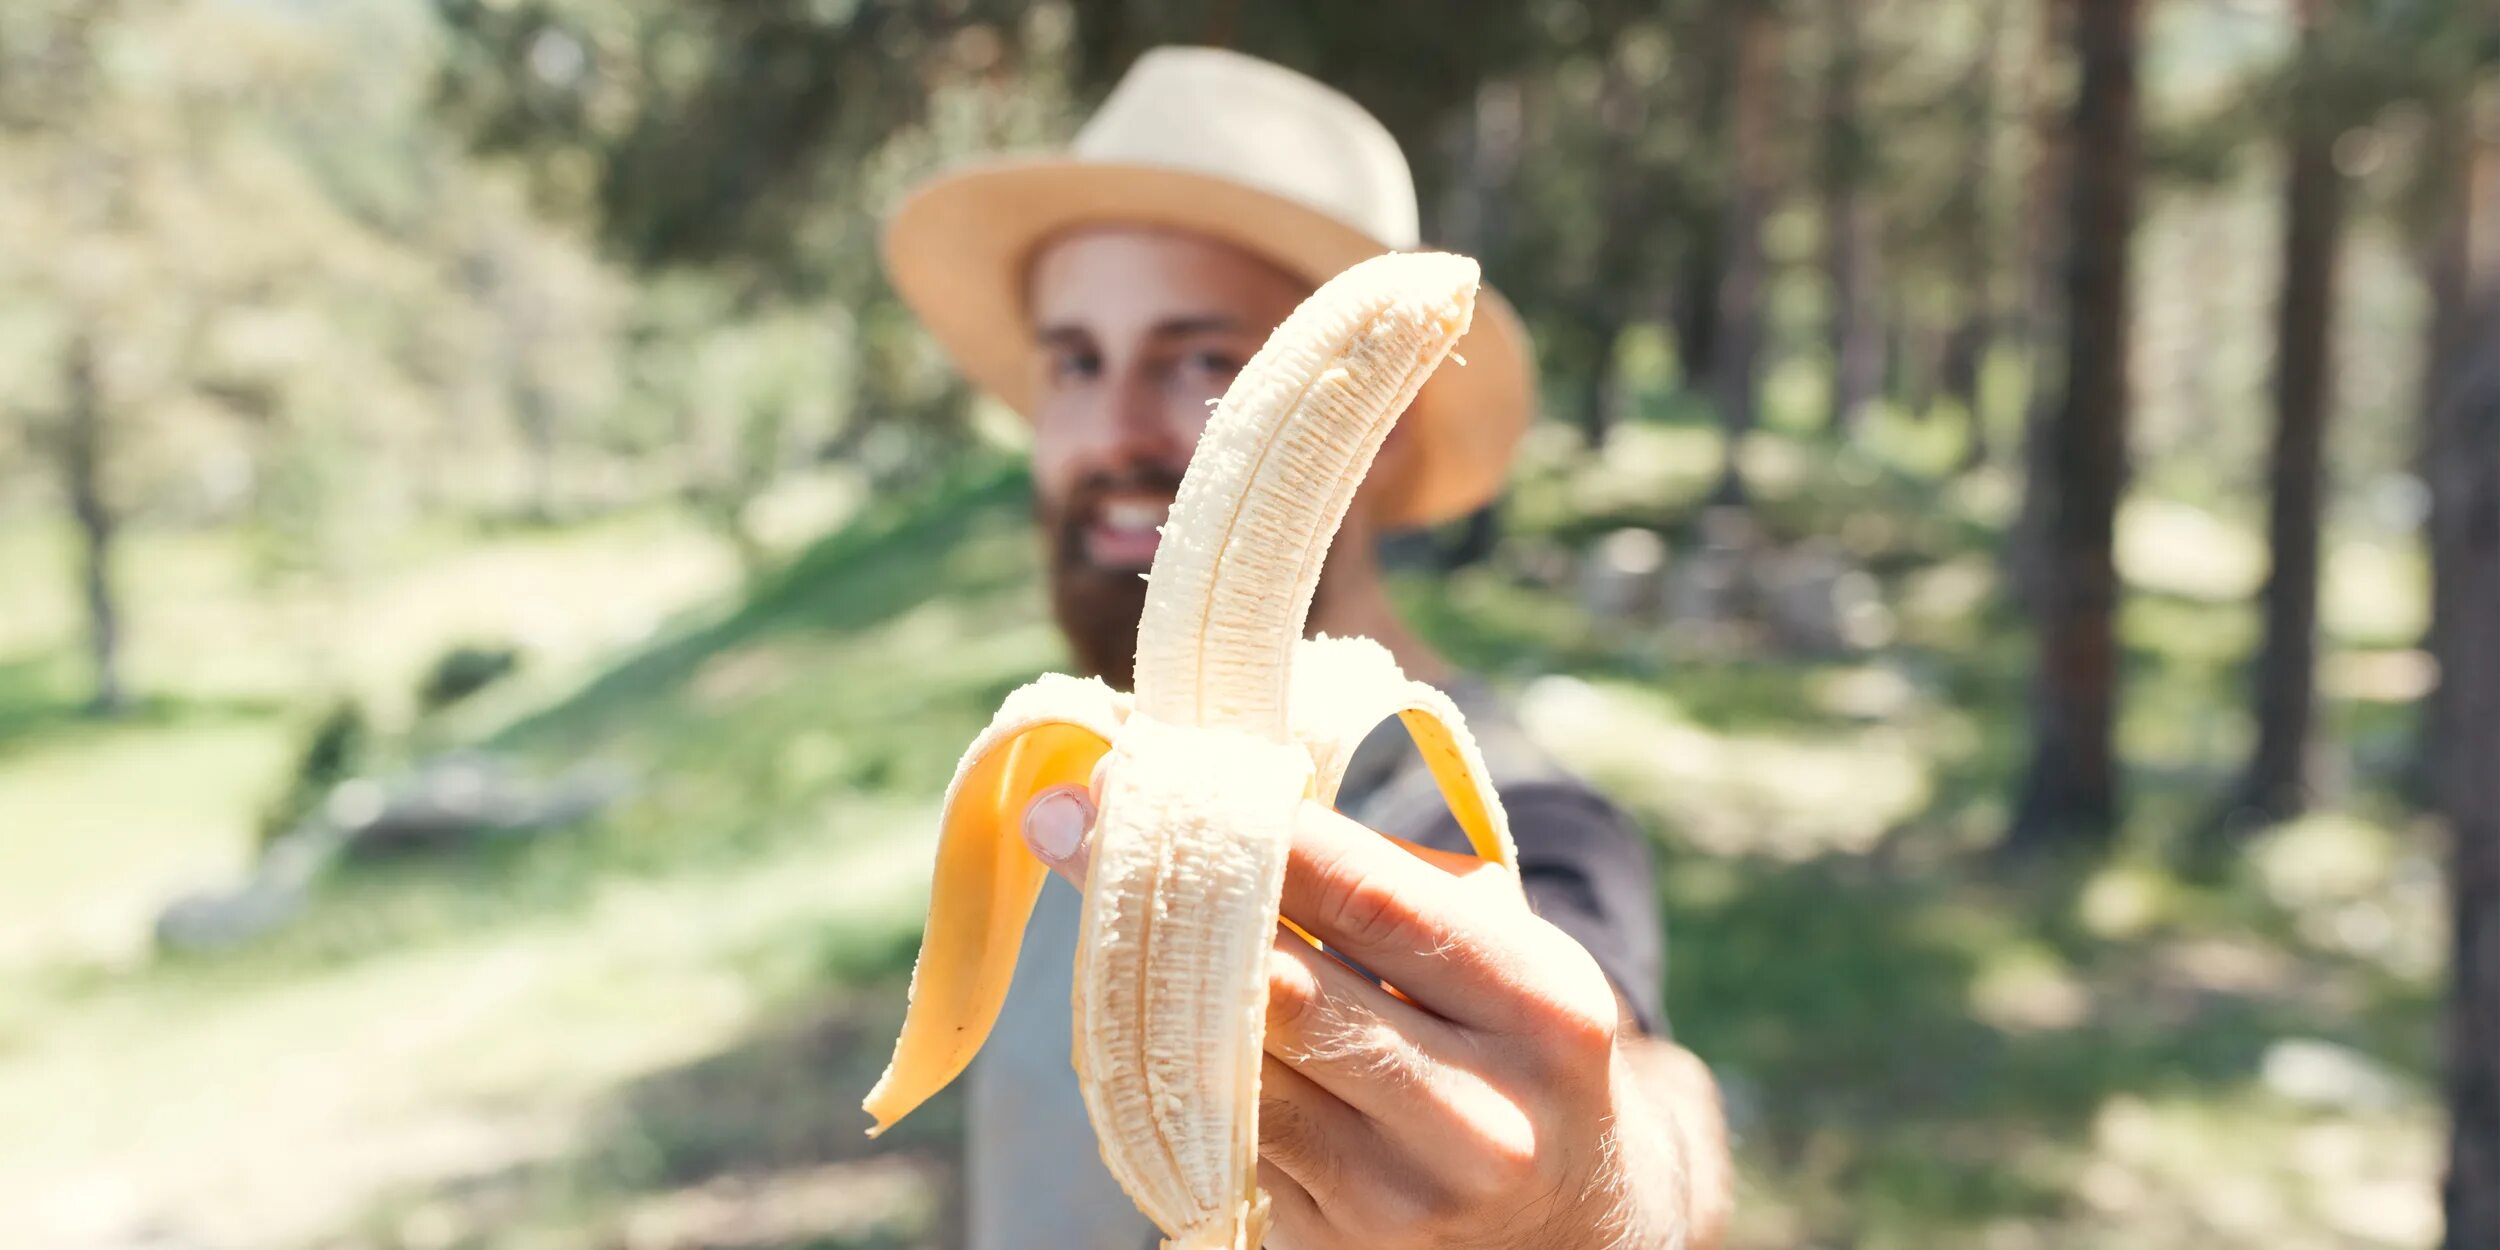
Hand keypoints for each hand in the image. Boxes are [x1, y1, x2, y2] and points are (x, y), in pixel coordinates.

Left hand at [1022, 785, 1718, 1249]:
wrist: (1568, 1230)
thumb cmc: (1514, 1047)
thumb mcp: (1508, 954)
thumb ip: (1397, 883)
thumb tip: (1230, 795)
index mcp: (1542, 1004)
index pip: (1373, 901)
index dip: (1253, 832)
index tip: (1156, 769)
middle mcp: (1480, 1112)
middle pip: (1287, 992)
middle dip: (1167, 896)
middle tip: (1068, 819)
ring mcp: (1401, 1198)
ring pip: (1234, 1070)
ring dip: (1143, 979)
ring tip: (1086, 897)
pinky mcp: (1333, 1247)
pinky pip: (1221, 1136)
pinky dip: (1170, 1065)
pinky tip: (1129, 1004)